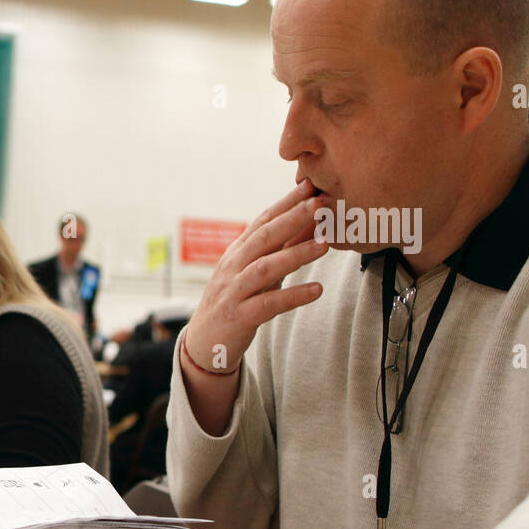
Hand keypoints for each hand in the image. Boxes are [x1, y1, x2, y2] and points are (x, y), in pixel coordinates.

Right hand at [183, 180, 327, 375]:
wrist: (204, 343)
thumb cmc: (235, 302)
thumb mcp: (257, 273)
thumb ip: (282, 250)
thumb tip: (314, 224)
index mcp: (237, 252)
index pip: (263, 220)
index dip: (286, 202)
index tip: (311, 185)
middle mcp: (233, 267)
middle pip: (264, 238)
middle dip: (293, 218)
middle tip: (321, 202)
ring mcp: (234, 292)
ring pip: (266, 268)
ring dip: (296, 254)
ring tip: (325, 244)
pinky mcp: (239, 317)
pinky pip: (268, 304)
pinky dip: (293, 296)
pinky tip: (316, 290)